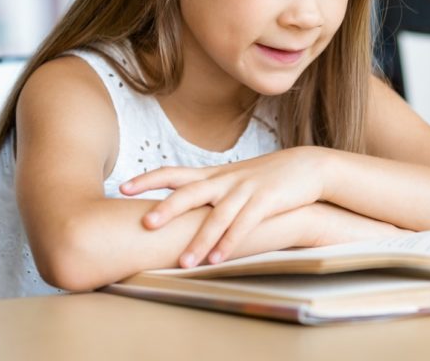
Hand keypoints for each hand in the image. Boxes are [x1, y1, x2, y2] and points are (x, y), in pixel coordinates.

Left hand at [119, 146, 325, 266]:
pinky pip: (245, 225)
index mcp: (213, 175)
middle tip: (145, 223)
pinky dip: (231, 243)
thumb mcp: (233, 180)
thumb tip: (181, 207)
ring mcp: (245, 190)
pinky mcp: (266, 202)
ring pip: (217, 216)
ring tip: (183, 262)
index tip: (122, 187)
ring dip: (200, 241)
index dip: (147, 179)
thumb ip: (209, 191)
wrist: (307, 166)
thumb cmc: (265, 178)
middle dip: (167, 208)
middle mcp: (224, 180)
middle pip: (190, 192)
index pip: (173, 173)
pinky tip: (219, 260)